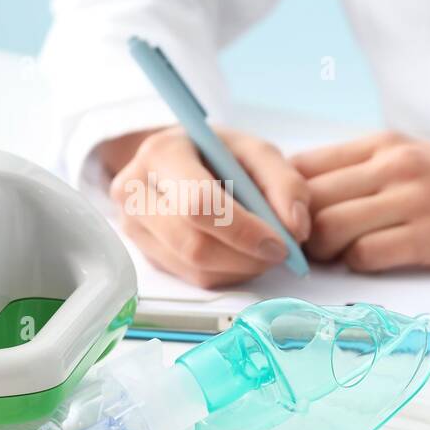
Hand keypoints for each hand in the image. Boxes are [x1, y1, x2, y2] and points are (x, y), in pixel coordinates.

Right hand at [101, 126, 310, 287]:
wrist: (181, 161)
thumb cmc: (217, 154)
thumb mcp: (254, 150)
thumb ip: (284, 182)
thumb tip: (296, 228)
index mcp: (161, 154)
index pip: (198, 204)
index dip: (243, 230)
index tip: (280, 242)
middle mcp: (135, 192)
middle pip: (193, 244)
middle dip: (246, 256)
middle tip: (280, 252)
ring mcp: (133, 226)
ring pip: (194, 268)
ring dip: (241, 267)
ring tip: (262, 249)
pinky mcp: (144, 253)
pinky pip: (192, 278)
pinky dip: (227, 273)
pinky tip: (240, 254)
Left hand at [292, 132, 429, 271]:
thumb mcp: (406, 156)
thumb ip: (356, 168)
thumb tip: (298, 192)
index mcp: (380, 143)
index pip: (303, 165)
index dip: (283, 196)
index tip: (286, 216)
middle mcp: (392, 166)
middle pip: (309, 199)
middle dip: (296, 228)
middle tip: (302, 245)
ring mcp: (410, 201)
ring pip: (329, 228)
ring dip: (322, 250)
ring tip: (333, 255)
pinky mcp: (426, 237)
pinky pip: (365, 255)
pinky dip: (355, 264)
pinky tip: (366, 261)